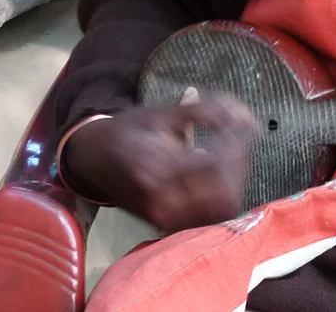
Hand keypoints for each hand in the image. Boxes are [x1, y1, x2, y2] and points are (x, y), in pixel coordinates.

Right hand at [61, 95, 256, 231]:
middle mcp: (160, 198)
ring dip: (236, 179)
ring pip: (222, 208)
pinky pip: (211, 216)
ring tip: (230, 153)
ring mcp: (164, 217)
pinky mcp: (168, 225)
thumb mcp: (162, 113)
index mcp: (155, 166)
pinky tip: (220, 172)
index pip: (214, 165)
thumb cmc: (129, 131)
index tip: (239, 124)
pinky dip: (224, 194)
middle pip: (224, 191)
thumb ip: (203, 112)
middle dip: (240, 162)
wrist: (92, 159)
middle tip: (239, 138)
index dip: (236, 144)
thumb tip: (243, 117)